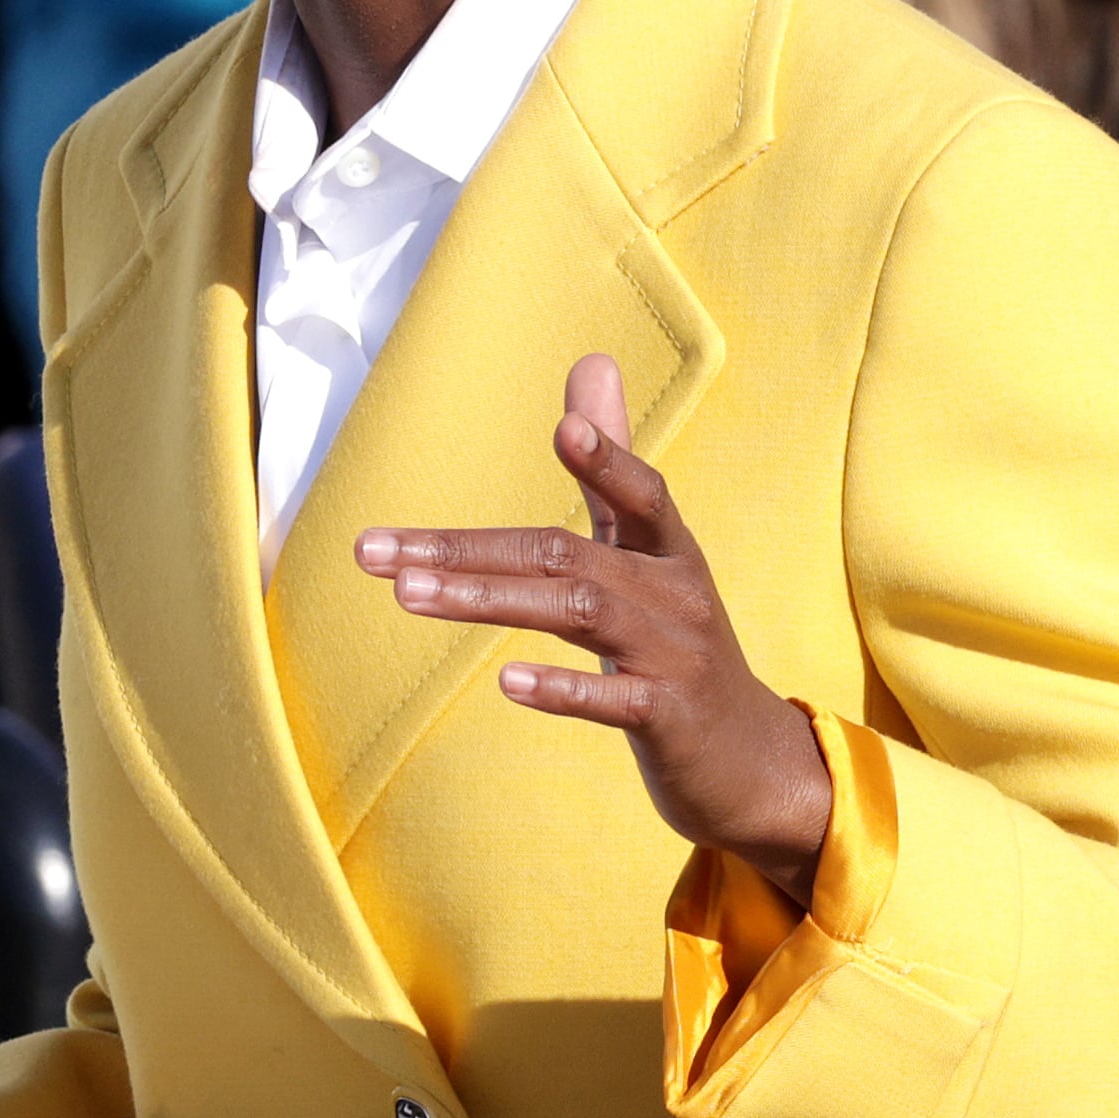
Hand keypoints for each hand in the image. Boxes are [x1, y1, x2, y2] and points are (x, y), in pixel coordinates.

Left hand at [355, 354, 833, 905]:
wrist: (746, 758)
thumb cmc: (677, 639)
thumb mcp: (650, 551)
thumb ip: (610, 464)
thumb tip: (592, 359)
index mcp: (667, 547)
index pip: (642, 491)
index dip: (609, 458)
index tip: (565, 430)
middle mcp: (674, 592)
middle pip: (566, 557)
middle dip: (467, 550)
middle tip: (372, 551)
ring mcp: (674, 657)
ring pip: (579, 615)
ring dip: (487, 600)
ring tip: (408, 595)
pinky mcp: (669, 720)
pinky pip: (615, 700)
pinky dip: (563, 689)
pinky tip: (508, 680)